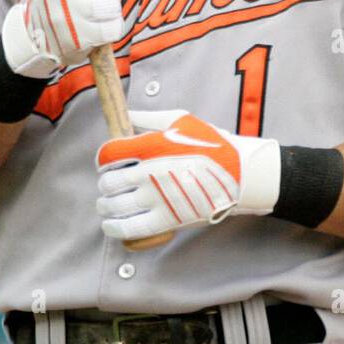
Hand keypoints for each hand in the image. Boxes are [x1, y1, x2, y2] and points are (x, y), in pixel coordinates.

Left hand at [96, 108, 280, 240]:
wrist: (241, 174)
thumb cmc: (213, 145)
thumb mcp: (182, 121)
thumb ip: (150, 118)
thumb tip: (128, 114)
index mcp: (150, 146)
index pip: (108, 154)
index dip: (102, 159)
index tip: (107, 162)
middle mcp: (148, 173)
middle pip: (108, 182)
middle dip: (105, 184)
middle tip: (110, 185)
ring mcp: (156, 198)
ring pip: (114, 206)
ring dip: (106, 206)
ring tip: (108, 205)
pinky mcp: (166, 220)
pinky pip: (130, 228)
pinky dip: (114, 228)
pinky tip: (111, 225)